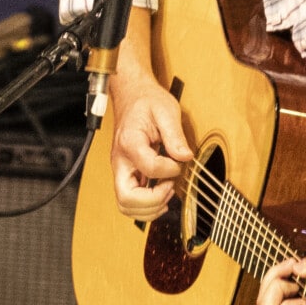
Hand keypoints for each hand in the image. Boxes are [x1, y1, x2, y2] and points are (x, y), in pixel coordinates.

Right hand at [111, 80, 192, 221]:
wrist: (132, 97)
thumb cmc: (147, 102)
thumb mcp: (166, 111)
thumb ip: (176, 135)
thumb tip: (185, 157)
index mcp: (130, 143)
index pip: (149, 168)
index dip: (171, 169)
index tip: (180, 161)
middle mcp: (120, 160)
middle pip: (126, 198)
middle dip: (153, 201)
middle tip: (170, 186)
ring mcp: (121, 169)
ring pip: (125, 205)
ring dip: (149, 207)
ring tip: (167, 192)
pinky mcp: (126, 173)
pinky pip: (129, 200)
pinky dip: (146, 206)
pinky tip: (161, 194)